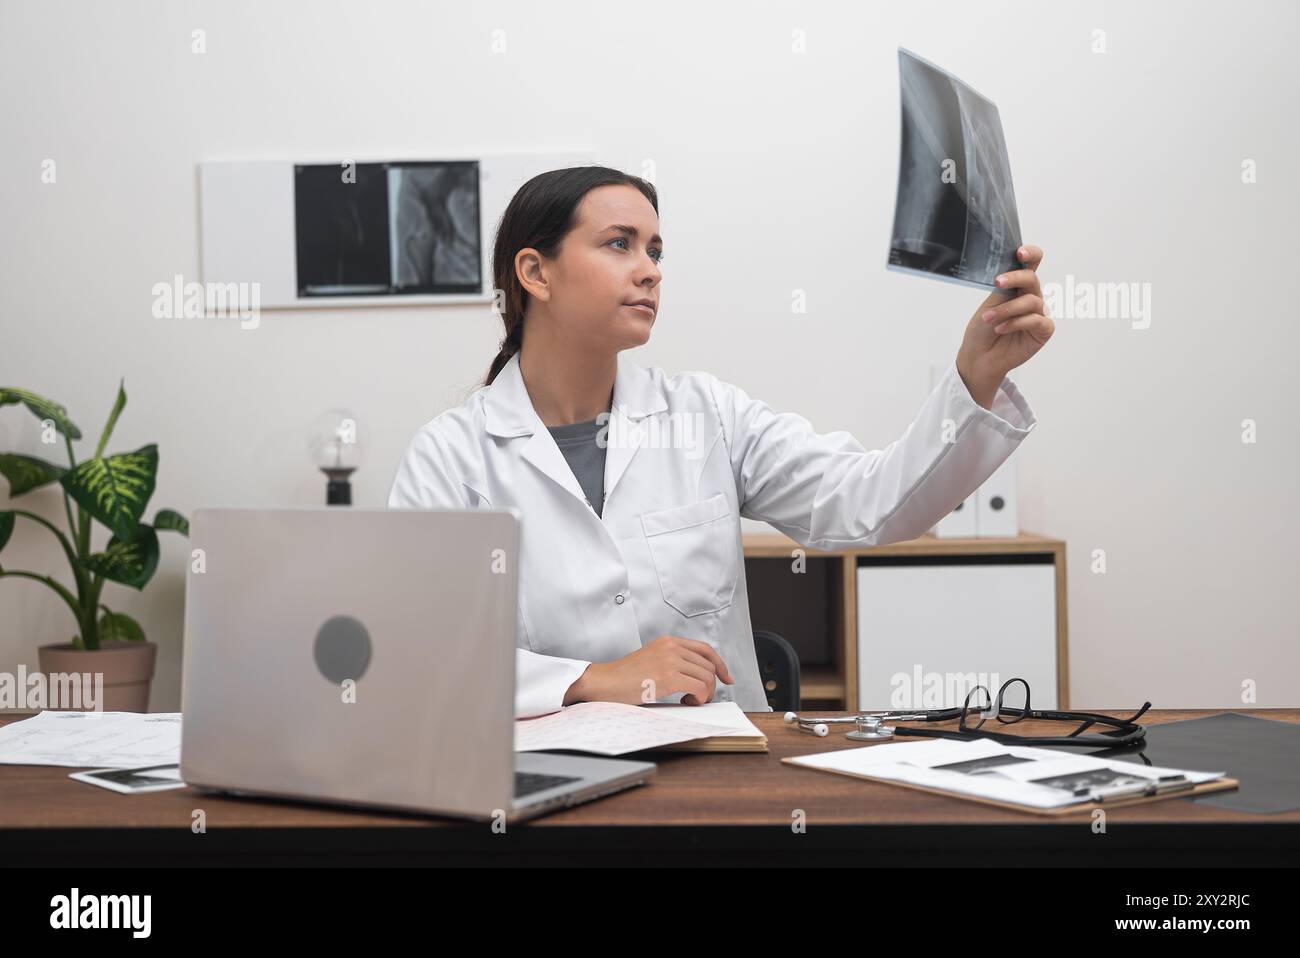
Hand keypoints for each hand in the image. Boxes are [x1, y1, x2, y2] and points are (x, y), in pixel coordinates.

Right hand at [564, 634, 734, 705]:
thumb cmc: (624, 677)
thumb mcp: (651, 659)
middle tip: (698, 698)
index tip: (726, 678)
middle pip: (708, 665)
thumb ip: (672, 661)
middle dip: (710, 685)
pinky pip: (699, 687)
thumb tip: (696, 676)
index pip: (705, 649)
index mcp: (668, 641)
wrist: (605, 682)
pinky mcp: (669, 676)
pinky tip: (686, 702)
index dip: (720, 664)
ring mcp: (670, 660)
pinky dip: (699, 698)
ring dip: (704, 694)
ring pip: (707, 677)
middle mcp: (672, 647)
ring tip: (689, 701)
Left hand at [955, 244, 1054, 406]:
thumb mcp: (990, 303)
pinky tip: (1002, 329)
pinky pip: (1036, 320)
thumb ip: (1004, 287)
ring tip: (989, 319)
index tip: (1020, 252)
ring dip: (1007, 310)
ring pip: (1030, 301)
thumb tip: (1008, 270)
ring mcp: (1039, 313)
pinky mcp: (1043, 331)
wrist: (979, 357)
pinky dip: (1017, 323)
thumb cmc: (982, 330)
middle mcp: (1030, 297)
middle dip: (1015, 277)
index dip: (1031, 254)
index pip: (1031, 263)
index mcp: (1017, 286)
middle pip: (1032, 279)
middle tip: (998, 282)